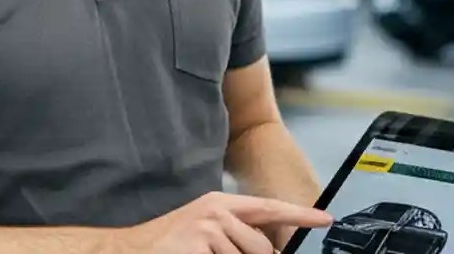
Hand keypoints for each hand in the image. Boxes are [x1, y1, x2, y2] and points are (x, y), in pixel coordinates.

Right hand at [126, 191, 332, 253]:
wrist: (128, 251)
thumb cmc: (168, 244)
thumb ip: (236, 232)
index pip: (270, 209)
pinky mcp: (199, 246)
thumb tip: (267, 247)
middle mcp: (216, 211)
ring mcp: (207, 229)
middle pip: (262, 247)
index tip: (326, 220)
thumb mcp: (204, 229)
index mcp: (220, 204)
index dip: (301, 215)